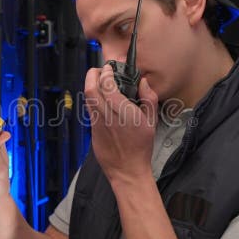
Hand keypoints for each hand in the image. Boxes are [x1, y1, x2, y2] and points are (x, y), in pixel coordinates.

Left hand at [84, 64, 157, 184]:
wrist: (128, 170)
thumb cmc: (141, 147)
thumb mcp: (152, 122)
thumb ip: (148, 98)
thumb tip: (143, 81)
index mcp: (124, 112)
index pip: (107, 85)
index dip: (106, 73)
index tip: (109, 68)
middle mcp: (107, 116)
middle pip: (92, 89)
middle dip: (92, 75)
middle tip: (99, 70)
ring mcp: (97, 123)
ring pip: (87, 99)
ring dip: (90, 86)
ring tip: (98, 81)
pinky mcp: (92, 131)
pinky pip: (89, 110)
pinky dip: (92, 99)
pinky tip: (99, 99)